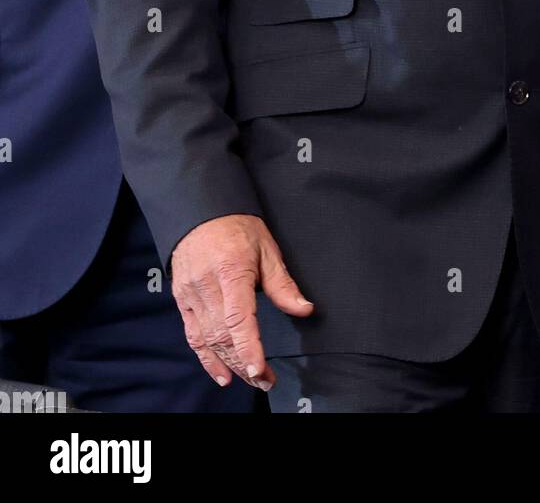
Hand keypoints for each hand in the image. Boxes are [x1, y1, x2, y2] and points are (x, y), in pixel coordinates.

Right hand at [171, 213, 313, 390]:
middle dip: (244, 364)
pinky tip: (222, 374)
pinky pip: (193, 336)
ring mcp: (191, 295)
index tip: (259, 370)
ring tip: (251, 380)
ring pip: (208, 340)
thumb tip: (304, 309)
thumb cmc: (237, 227)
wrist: (200, 212)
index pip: (238, 318)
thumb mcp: (267, 248)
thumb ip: (282, 284)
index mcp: (231, 270)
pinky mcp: (183, 301)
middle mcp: (207, 286)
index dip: (248, 348)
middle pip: (223, 335)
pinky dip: (207, 358)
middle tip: (265, 380)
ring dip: (229, 365)